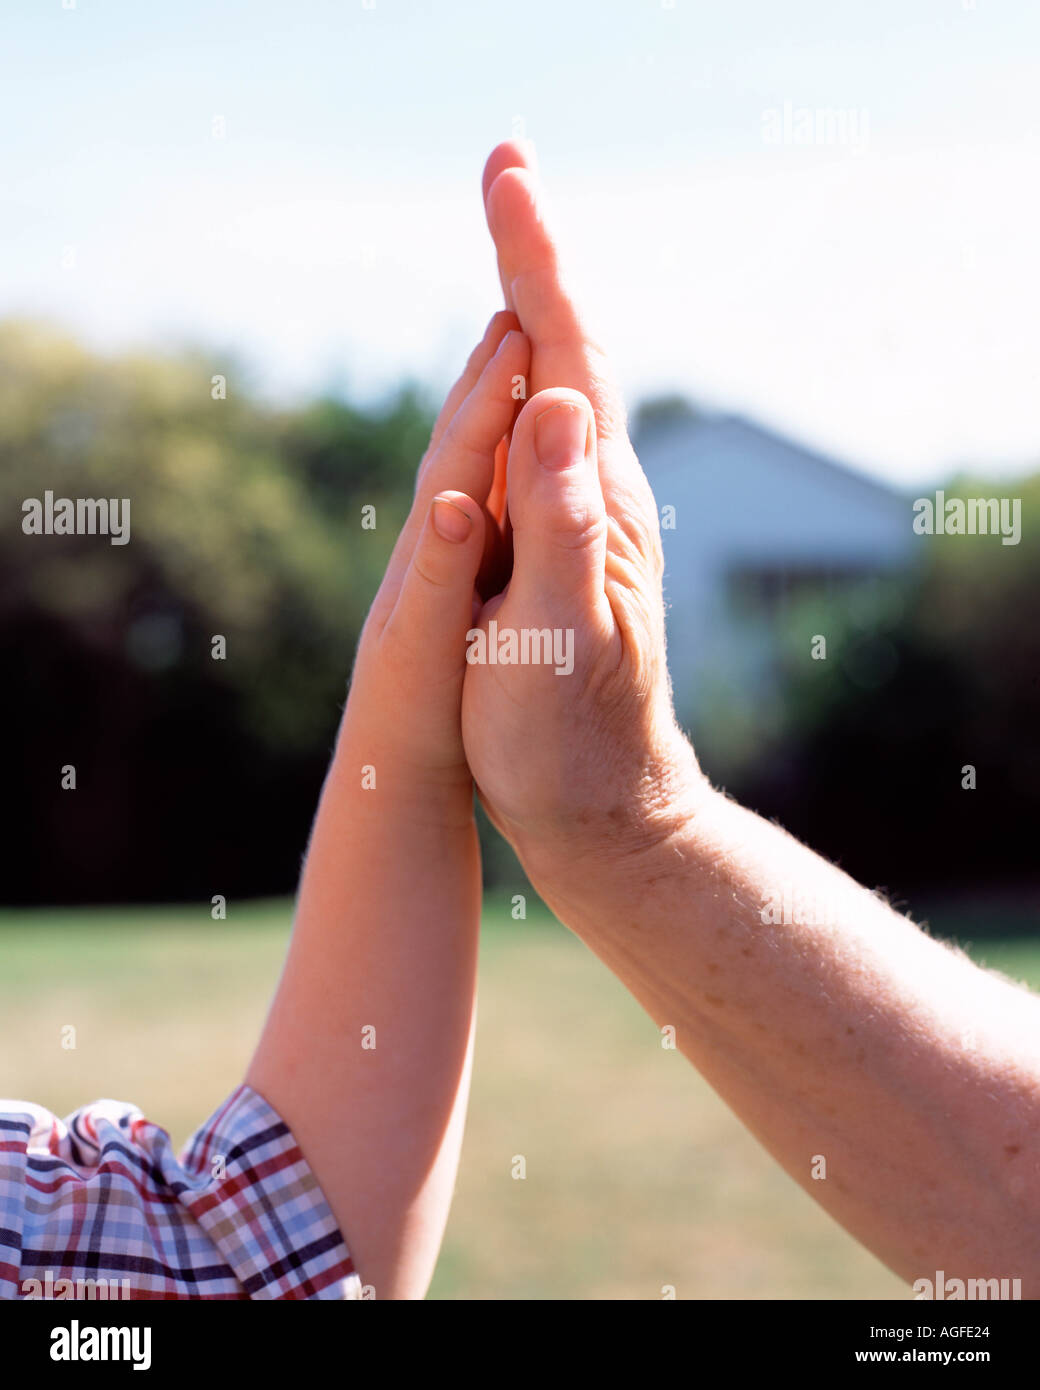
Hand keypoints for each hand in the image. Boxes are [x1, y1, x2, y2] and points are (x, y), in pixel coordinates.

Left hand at [341, 311, 528, 808]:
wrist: (389, 771)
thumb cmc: (413, 720)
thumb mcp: (428, 654)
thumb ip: (442, 580)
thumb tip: (458, 503)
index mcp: (431, 554)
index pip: (461, 458)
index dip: (491, 393)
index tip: (520, 323)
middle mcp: (431, 543)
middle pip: (458, 441)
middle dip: (488, 372)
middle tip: (519, 296)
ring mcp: (445, 558)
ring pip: (468, 463)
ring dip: (490, 401)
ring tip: (512, 346)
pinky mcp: (461, 580)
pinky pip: (485, 497)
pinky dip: (501, 453)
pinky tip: (514, 446)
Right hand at [461, 145, 705, 876]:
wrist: (606, 811)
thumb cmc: (569, 741)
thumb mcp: (556, 637)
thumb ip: (560, 521)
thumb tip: (555, 398)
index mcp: (593, 502)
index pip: (567, 354)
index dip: (534, 260)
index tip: (506, 174)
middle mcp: (598, 496)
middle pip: (566, 351)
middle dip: (533, 257)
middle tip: (508, 171)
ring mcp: (585, 521)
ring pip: (556, 393)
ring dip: (535, 309)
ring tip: (515, 242)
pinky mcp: (566, 552)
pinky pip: (541, 444)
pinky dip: (522, 384)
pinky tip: (516, 380)